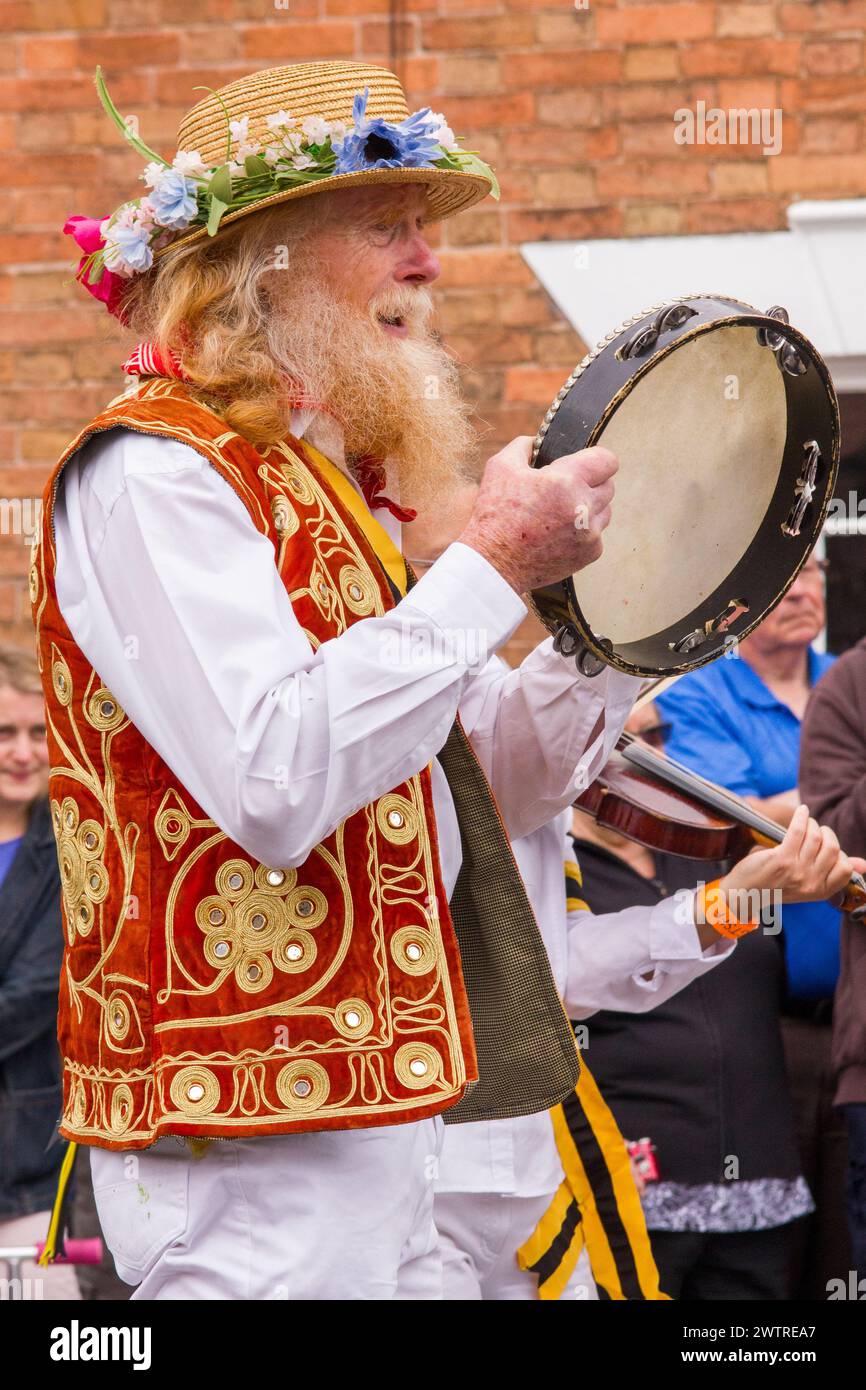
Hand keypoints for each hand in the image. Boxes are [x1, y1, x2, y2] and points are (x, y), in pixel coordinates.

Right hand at [457, 436, 617, 594]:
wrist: (494, 563)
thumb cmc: (495, 514)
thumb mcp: (500, 467)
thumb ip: (524, 445)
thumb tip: (537, 441)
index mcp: (566, 481)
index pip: (607, 460)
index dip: (596, 459)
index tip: (585, 465)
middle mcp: (584, 507)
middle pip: (609, 486)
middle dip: (590, 483)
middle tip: (565, 490)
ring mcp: (590, 533)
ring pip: (605, 511)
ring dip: (589, 508)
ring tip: (560, 513)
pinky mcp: (590, 553)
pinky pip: (597, 534)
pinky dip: (583, 532)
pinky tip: (559, 534)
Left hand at [718, 804, 865, 906]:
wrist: (744, 894)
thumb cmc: (776, 885)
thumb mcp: (808, 885)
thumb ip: (834, 874)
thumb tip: (863, 865)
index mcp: (820, 892)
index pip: (845, 868)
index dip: (839, 853)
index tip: (826, 846)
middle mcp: (811, 883)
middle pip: (833, 848)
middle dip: (825, 834)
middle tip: (815, 831)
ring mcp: (797, 872)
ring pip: (816, 837)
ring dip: (812, 824)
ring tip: (805, 823)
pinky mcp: (781, 859)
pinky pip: (798, 830)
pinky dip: (801, 816)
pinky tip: (801, 811)